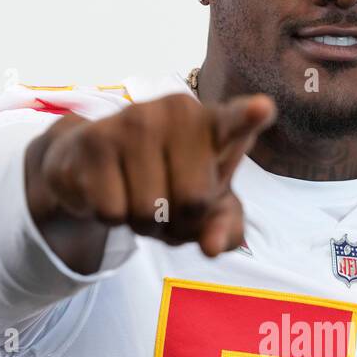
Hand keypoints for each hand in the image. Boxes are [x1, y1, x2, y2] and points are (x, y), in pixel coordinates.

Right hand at [25, 90, 276, 266]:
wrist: (94, 163)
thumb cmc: (166, 179)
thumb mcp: (206, 204)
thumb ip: (224, 225)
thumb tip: (212, 247)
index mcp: (212, 123)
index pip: (234, 122)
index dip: (248, 117)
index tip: (261, 109)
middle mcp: (176, 112)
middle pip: (193, 202)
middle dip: (180, 222)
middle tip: (167, 203)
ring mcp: (133, 121)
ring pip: (148, 212)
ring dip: (144, 224)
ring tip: (138, 196)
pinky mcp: (95, 141)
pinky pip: (113, 212)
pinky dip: (113, 218)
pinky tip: (110, 190)